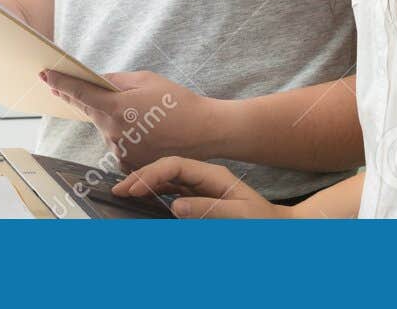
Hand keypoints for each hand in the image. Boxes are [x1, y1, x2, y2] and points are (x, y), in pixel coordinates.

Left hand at [39, 69, 220, 169]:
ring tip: (139, 113)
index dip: (60, 82)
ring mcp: (119, 150)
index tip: (45, 75)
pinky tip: (144, 129)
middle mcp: (113, 132)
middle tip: (60, 86)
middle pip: (90, 111)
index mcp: (116, 107)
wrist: (203, 131)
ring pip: (105, 127)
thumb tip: (97, 81)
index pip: (80, 93)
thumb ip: (117, 81)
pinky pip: (117, 142)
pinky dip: (123, 133)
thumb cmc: (178, 102)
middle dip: (79, 98)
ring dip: (110, 118)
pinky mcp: (127, 163)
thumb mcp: (146, 80)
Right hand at [113, 156, 290, 218]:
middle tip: (118, 190)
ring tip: (125, 192)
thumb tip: (175, 206)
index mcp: (214, 174)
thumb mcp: (239, 216)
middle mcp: (205, 177)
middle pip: (167, 169)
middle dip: (142, 177)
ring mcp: (202, 187)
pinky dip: (156, 193)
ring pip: (167, 179)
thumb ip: (208, 210)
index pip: (175, 166)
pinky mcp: (200, 198)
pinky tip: (144, 198)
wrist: (278, 229)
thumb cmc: (262, 223)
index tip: (132, 188)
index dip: (151, 174)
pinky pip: (173, 191)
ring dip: (146, 184)